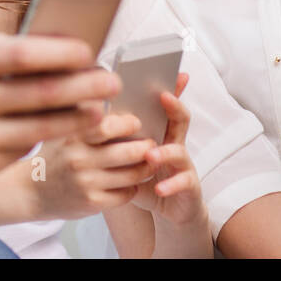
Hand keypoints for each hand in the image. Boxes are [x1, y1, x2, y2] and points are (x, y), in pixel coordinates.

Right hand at [0, 35, 119, 204]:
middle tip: (110, 79)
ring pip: (42, 126)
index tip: (88, 48)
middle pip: (41, 91)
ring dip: (78, 117)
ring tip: (100, 108)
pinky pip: (24, 149)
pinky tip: (65, 128)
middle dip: (84, 85)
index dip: (62, 51)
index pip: (22, 53)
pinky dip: (48, 137)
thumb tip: (45, 43)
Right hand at [29, 111, 157, 220]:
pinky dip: (133, 186)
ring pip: (132, 174)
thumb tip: (110, 89)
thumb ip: (84, 114)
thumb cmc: (54, 155)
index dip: (129, 123)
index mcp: (73, 135)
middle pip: (128, 152)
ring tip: (149, 161)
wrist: (30, 191)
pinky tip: (131, 180)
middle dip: (146, 147)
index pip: (108, 126)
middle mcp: (78, 158)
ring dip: (146, 168)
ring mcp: (85, 182)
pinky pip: (125, 194)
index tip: (136, 122)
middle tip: (151, 143)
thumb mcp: (62, 130)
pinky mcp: (91, 203)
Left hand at [127, 73, 205, 228]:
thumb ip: (118, 140)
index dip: (167, 88)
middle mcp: (175, 144)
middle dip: (175, 105)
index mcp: (161, 133)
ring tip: (150, 154)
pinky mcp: (189, 186)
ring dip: (165, 151)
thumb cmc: (146, 179)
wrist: (169, 210)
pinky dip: (170, 185)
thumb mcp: (131, 158)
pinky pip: (183, 182)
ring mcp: (184, 164)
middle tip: (163, 96)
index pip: (165, 105)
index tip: (163, 70)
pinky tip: (159, 189)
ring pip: (180, 151)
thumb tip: (90, 117)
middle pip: (180, 118)